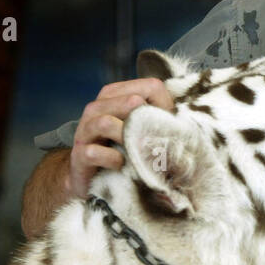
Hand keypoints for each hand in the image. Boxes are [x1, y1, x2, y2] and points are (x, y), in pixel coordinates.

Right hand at [68, 78, 175, 196]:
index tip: (170, 126)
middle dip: (146, 118)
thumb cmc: (121, 151)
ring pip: (105, 122)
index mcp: (115, 97)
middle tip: (156, 136)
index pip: (150, 86)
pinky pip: (93, 152)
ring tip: (138, 150)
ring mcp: (85, 131)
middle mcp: (98, 109)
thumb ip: (158, 120)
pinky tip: (121, 164)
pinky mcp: (79, 155)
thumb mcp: (141, 132)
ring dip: (127, 137)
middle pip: (127, 99)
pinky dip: (112, 159)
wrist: (89, 179)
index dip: (165, 105)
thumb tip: (185, 120)